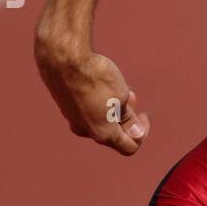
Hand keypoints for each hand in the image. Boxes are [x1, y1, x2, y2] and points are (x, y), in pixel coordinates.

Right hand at [35, 40, 150, 156]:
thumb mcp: (121, 96)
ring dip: (113, 107)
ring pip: (99, 119)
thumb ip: (129, 118)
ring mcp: (72, 119)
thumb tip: (136, 133)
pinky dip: (98, 101)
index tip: (143, 114)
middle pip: (114, 132)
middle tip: (131, 95)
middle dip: (127, 116)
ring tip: (118, 85)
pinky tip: (100, 83)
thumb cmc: (96, 77)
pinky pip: (87, 109)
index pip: (129, 147)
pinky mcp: (65, 105)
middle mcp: (85, 131)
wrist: (63, 58)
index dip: (141, 133)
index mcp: (103, 133)